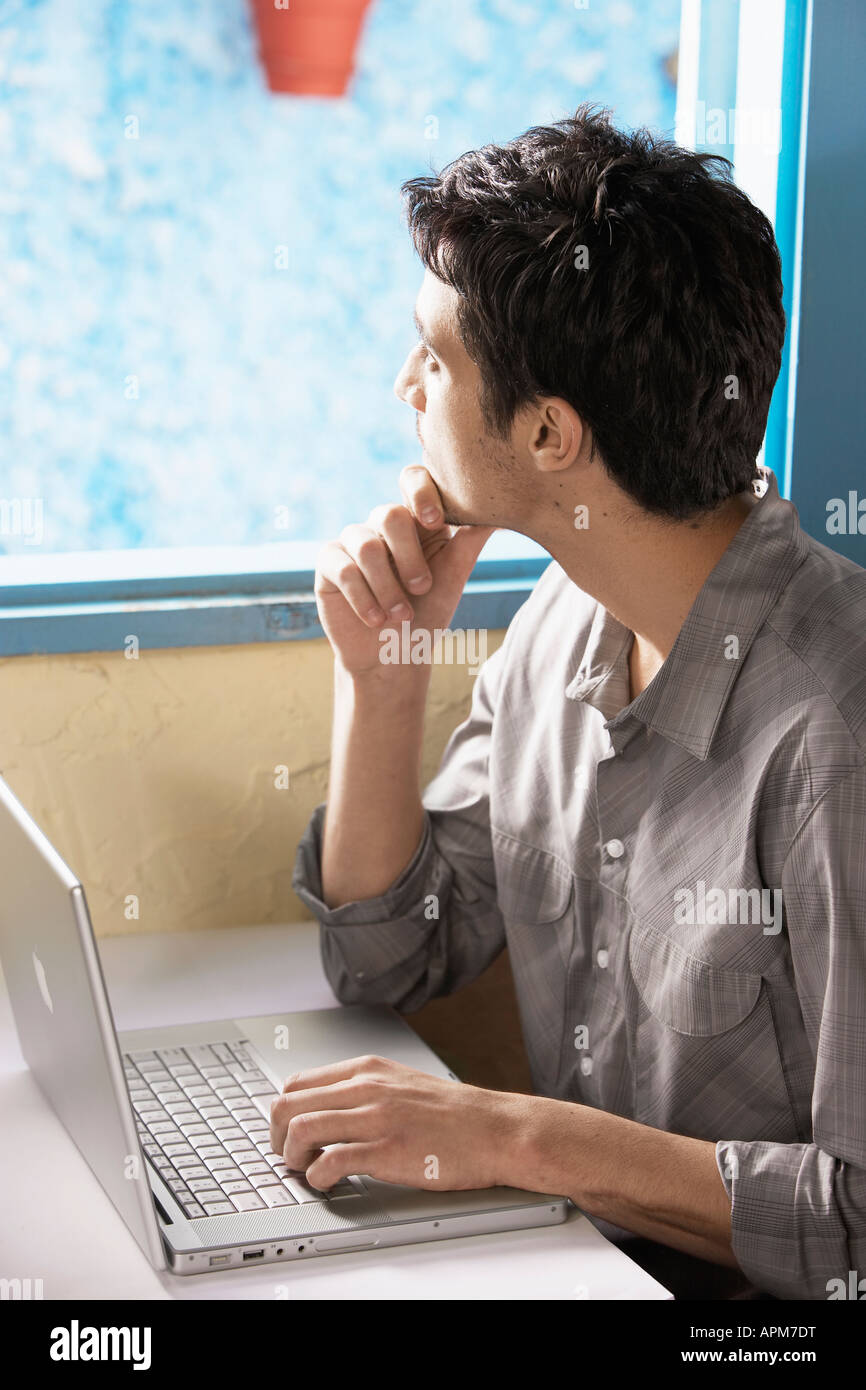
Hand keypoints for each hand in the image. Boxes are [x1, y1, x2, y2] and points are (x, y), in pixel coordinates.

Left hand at [268, 1053, 528, 1191]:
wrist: (495, 1128)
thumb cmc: (453, 1113)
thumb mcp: (402, 1083)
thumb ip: (364, 1090)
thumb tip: (325, 1109)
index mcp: (367, 1069)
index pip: (298, 1083)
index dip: (283, 1113)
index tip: (286, 1134)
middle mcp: (366, 1088)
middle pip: (289, 1104)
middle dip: (277, 1136)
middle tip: (288, 1156)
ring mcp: (376, 1118)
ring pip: (301, 1130)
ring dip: (292, 1157)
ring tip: (306, 1170)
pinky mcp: (387, 1150)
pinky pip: (330, 1162)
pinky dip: (318, 1177)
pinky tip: (328, 1182)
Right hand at [314, 465, 494, 676]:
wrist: (393, 657)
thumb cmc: (427, 614)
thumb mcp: (453, 578)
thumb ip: (469, 542)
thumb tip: (498, 511)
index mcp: (416, 520)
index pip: (412, 479)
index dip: (421, 493)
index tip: (435, 522)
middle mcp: (382, 524)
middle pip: (389, 514)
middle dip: (410, 558)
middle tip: (422, 589)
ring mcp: (353, 541)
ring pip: (366, 547)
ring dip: (388, 588)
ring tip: (400, 615)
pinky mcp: (328, 563)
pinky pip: (343, 569)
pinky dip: (363, 599)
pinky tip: (375, 619)